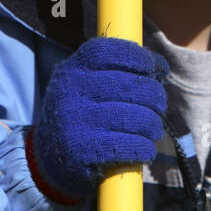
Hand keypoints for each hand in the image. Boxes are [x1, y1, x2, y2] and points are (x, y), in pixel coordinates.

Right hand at [26, 36, 168, 203]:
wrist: (49, 159)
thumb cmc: (80, 115)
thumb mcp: (85, 85)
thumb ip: (115, 71)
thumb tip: (160, 67)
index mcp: (73, 70)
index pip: (109, 51)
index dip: (140, 56)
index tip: (158, 68)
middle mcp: (72, 92)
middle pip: (130, 85)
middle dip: (155, 96)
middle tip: (159, 106)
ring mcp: (77, 122)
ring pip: (136, 117)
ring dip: (153, 125)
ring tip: (153, 129)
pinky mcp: (84, 151)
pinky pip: (130, 145)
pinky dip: (144, 148)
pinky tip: (144, 148)